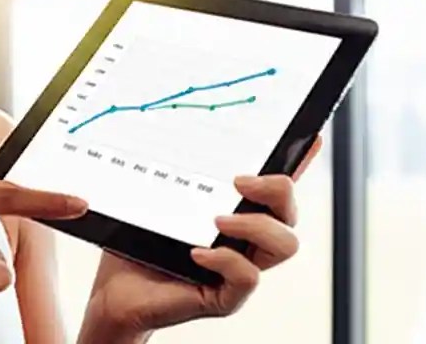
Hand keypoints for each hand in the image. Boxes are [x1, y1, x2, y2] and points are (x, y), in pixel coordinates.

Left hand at [79, 137, 321, 341]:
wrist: (114, 292)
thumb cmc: (136, 244)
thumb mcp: (155, 199)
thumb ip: (169, 172)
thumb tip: (168, 128)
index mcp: (237, 213)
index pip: (276, 187)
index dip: (301, 162)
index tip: (311, 138)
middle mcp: (246, 240)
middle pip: (290, 212)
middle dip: (277, 189)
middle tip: (238, 182)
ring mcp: (239, 268)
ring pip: (285, 244)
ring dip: (256, 225)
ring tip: (217, 221)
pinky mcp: (226, 296)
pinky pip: (248, 276)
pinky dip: (226, 260)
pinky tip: (197, 253)